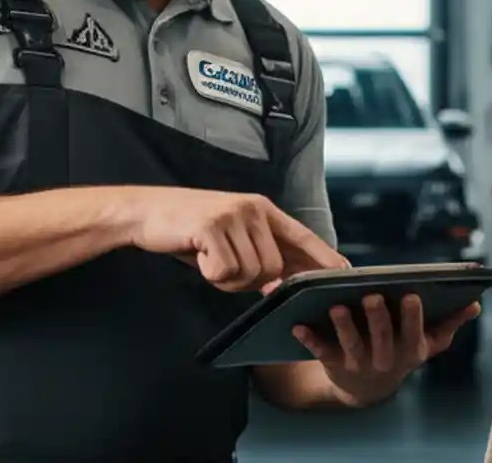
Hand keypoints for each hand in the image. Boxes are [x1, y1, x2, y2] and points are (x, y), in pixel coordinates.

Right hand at [129, 188, 347, 291]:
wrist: (146, 212)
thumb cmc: (190, 230)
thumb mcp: (230, 236)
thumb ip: (258, 252)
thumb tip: (282, 281)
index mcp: (262, 210)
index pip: (302, 236)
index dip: (324, 257)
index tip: (345, 273)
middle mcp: (253, 209)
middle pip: (273, 268)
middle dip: (249, 281)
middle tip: (221, 266)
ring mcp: (233, 215)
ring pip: (250, 273)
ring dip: (227, 279)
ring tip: (207, 257)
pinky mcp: (212, 226)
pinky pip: (225, 272)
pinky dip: (209, 274)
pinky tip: (197, 256)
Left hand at [292, 294, 481, 407]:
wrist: (369, 389)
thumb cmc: (402, 352)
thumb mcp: (428, 343)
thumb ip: (450, 323)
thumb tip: (474, 303)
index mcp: (410, 350)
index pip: (414, 332)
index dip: (413, 316)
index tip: (411, 296)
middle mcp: (386, 359)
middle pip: (382, 337)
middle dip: (377, 316)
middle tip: (373, 295)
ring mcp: (359, 363)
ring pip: (351, 344)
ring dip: (344, 326)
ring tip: (337, 306)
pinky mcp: (334, 364)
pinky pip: (321, 352)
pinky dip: (309, 339)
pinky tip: (297, 325)